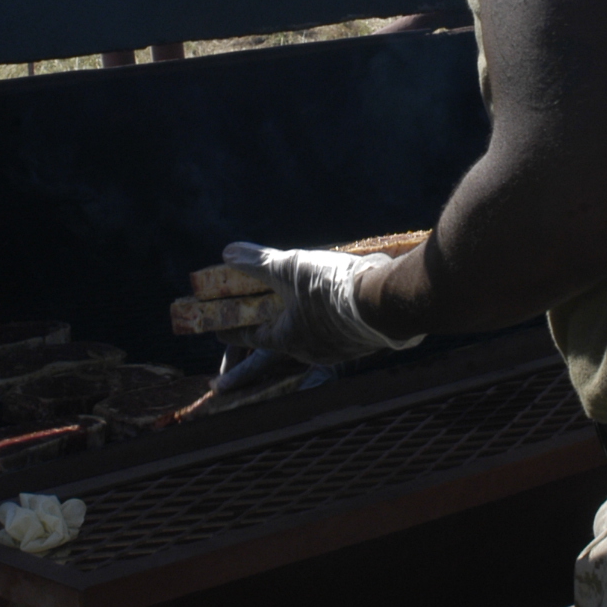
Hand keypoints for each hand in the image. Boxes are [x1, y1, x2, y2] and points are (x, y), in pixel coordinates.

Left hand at [218, 241, 423, 368]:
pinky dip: (327, 320)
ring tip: (299, 307)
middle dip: (268, 329)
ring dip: (301, 323)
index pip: (249, 337)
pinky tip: (332, 306)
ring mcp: (338, 350)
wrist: (388, 301)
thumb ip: (258, 263)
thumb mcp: (289, 268)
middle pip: (280, 340)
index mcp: (286, 339)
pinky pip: (336, 332)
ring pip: (311, 336)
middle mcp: (310, 352)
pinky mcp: (361, 342)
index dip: (231, 330)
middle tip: (263, 316)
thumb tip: (228, 254)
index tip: (219, 328)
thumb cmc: (331, 288)